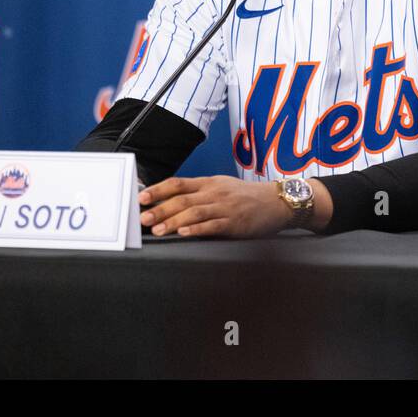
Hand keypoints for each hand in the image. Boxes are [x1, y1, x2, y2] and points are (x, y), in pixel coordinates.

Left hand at [138, 175, 292, 237]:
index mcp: (209, 183)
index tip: (142, 197)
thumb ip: (199, 193)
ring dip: (173, 221)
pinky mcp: (235, 222)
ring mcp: (225, 207)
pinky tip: (184, 233)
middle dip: (160, 209)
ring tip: (158, 230)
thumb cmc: (246, 196)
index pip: (178, 184)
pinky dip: (197, 229)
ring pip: (194, 212)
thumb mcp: (222, 187)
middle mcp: (215, 193)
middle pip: (182, 199)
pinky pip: (212, 225)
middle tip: (143, 218)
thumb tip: (170, 201)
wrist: (276, 202)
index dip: (158, 190)